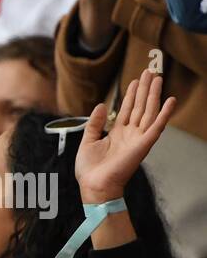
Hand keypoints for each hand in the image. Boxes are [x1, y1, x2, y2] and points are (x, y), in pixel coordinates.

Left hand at [75, 68, 175, 204]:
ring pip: (148, 111)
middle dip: (144, 89)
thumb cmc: (90, 169)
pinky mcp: (143, 144)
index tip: (135, 80)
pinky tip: (170, 101)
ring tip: (157, 78)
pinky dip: (164, 114)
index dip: (131, 94)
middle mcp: (130, 134)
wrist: (94, 185)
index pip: (127, 109)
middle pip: (139, 106)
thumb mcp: (88, 141)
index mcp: (117, 133)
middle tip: (149, 71)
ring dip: (154, 95)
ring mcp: (138, 138)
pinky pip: (156, 126)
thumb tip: (100, 105)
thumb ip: (94, 123)